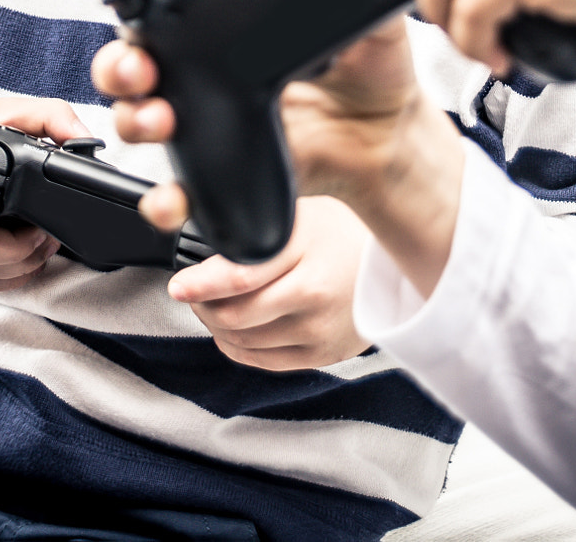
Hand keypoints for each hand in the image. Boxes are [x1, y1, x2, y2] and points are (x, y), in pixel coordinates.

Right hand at [97, 0, 462, 295]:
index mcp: (221, 17)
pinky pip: (177, 190)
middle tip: (140, 63)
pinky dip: (162, 200)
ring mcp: (202, 117)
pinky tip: (169, 198)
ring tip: (159, 118)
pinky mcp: (218, 167)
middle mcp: (199, 64)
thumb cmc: (368, 61)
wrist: (390, 132)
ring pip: (137, 116)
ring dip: (133, 117)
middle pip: (129, 54)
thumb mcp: (356, 9)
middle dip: (119, 59)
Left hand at [169, 196, 372, 369]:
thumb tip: (214, 230)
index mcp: (306, 252)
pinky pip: (262, 361)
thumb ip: (262, 225)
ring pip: (242, 341)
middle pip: (234, 315)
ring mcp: (317, 330)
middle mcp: (312, 295)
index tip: (179, 286)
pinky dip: (237, 347)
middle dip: (202, 306)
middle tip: (193, 293)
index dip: (200, 284)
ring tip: (213, 307)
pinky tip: (234, 330)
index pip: (239, 275)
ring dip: (217, 326)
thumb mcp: (305, 214)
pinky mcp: (321, 355)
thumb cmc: (347, 235)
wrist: (397, 271)